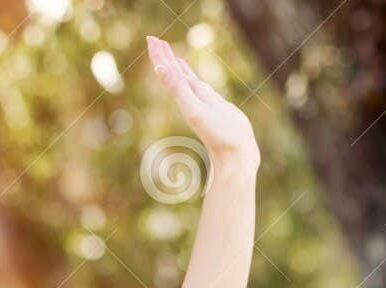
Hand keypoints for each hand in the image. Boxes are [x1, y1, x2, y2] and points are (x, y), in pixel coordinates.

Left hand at [146, 37, 256, 167]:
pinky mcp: (211, 102)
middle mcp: (188, 97)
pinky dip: (188, 74)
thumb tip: (161, 69)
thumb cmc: (217, 133)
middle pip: (172, 71)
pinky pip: (196, 83)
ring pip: (183, 76)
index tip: (150, 40)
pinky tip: (185, 70)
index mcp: (183, 97)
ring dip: (173, 62)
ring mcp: (199, 98)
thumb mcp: (195, 108)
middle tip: (153, 38)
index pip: (168, 71)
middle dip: (163, 55)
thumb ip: (178, 88)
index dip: (159, 56)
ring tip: (166, 50)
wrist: (234, 151)